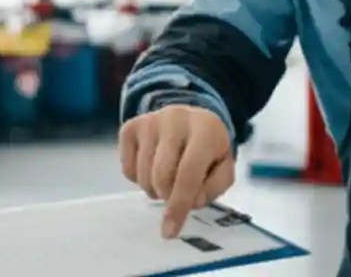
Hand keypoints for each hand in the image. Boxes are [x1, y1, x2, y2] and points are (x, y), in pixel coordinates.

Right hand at [118, 104, 234, 238]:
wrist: (191, 119)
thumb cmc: (209, 150)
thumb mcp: (223, 167)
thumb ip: (214, 188)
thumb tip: (191, 202)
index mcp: (205, 128)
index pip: (188, 173)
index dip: (179, 205)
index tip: (170, 231)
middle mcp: (175, 118)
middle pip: (161, 176)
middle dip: (167, 197)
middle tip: (176, 195)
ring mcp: (150, 120)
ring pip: (142, 175)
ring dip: (154, 189)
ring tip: (167, 178)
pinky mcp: (130, 126)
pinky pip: (127, 169)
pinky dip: (138, 178)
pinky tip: (152, 166)